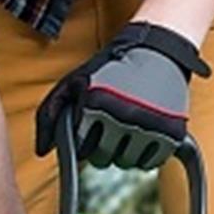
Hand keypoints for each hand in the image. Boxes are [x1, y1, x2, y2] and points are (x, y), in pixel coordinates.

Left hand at [35, 22, 210, 170]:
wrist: (158, 50)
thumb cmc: (112, 68)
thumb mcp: (75, 81)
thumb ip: (50, 113)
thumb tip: (42, 150)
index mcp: (95, 104)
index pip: (81, 148)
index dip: (84, 139)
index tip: (92, 125)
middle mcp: (122, 116)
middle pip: (103, 159)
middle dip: (103, 148)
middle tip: (110, 129)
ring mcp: (149, 125)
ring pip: (126, 163)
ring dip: (124, 152)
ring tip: (127, 129)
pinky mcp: (171, 132)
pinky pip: (151, 163)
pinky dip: (146, 155)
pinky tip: (143, 135)